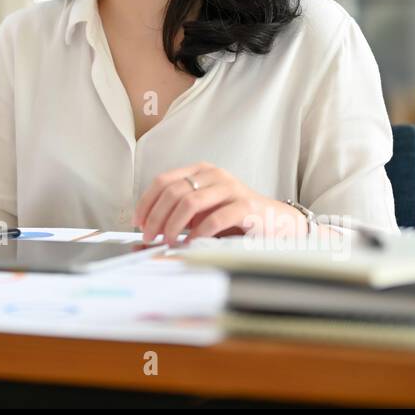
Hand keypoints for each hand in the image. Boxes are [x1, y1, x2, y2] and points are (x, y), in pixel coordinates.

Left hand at [133, 162, 309, 246]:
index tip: (137, 222)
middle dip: (156, 217)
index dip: (147, 202)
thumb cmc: (236, 219)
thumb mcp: (203, 214)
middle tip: (149, 237)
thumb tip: (148, 232)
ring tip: (168, 241)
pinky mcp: (246, 206)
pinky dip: (198, 233)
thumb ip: (179, 217)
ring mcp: (231, 188)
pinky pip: (215, 218)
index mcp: (201, 171)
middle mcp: (215, 175)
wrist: (276, 223)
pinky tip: (191, 243)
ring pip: (190, 202)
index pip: (163, 180)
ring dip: (173, 225)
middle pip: (173, 191)